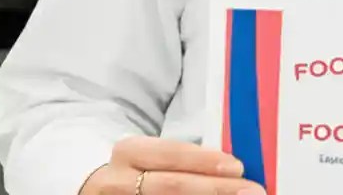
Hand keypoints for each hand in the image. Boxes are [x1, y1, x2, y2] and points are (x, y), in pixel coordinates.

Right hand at [81, 136, 264, 194]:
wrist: (91, 189)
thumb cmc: (136, 170)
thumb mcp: (150, 156)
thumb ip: (183, 160)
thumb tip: (232, 168)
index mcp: (130, 152)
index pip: (172, 153)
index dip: (205, 161)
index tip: (238, 168)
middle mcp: (118, 179)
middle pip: (172, 185)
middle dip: (216, 190)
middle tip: (251, 191)